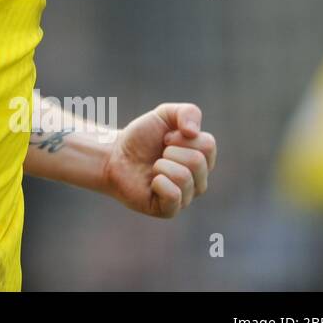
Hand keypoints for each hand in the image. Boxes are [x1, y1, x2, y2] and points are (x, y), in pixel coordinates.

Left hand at [102, 103, 216, 217]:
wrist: (115, 155)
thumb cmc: (142, 138)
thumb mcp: (164, 115)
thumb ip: (187, 112)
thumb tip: (193, 132)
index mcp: (204, 159)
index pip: (207, 145)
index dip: (180, 137)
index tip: (165, 139)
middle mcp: (199, 180)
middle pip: (197, 161)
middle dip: (170, 151)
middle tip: (158, 154)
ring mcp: (186, 197)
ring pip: (184, 177)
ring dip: (161, 165)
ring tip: (153, 168)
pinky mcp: (169, 210)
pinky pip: (174, 195)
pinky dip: (159, 182)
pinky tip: (152, 182)